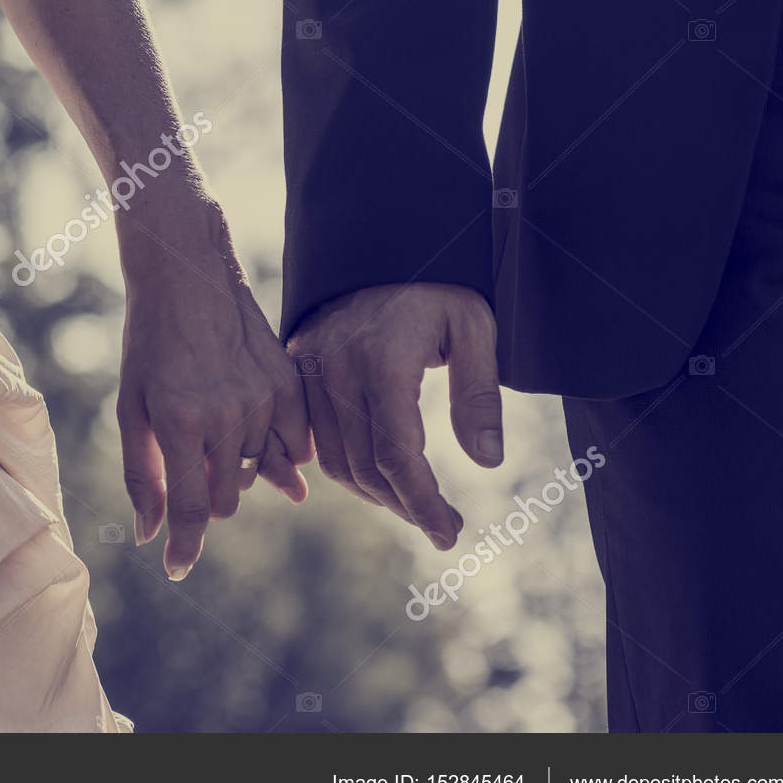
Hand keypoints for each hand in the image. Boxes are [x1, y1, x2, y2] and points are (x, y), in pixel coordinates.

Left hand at [118, 225, 312, 580]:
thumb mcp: (131, 409)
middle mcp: (227, 415)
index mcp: (179, 422)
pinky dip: (277, 452)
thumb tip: (149, 535)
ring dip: (237, 467)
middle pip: (228, 498)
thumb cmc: (148, 346)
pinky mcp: (289, 386)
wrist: (187, 277)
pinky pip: (295, 447)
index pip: (192, 509)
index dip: (184, 547)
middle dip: (207, 496)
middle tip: (190, 462)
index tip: (178, 569)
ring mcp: (263, 399)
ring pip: (258, 474)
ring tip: (215, 424)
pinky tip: (256, 431)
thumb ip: (141, 475)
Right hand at [287, 282, 501, 550]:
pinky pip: (316, 443)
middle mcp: (335, 372)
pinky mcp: (297, 376)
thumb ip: (479, 395)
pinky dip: (348, 471)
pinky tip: (381, 481)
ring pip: (335, 462)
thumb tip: (486, 463)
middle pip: (365, 468)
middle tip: (444, 526)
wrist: (376, 250)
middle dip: (406, 507)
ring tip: (417, 507)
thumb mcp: (474, 330)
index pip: (396, 456)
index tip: (448, 532)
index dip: (423, 503)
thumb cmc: (437, 290)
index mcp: (381, 362)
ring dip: (378, 496)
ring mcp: (309, 375)